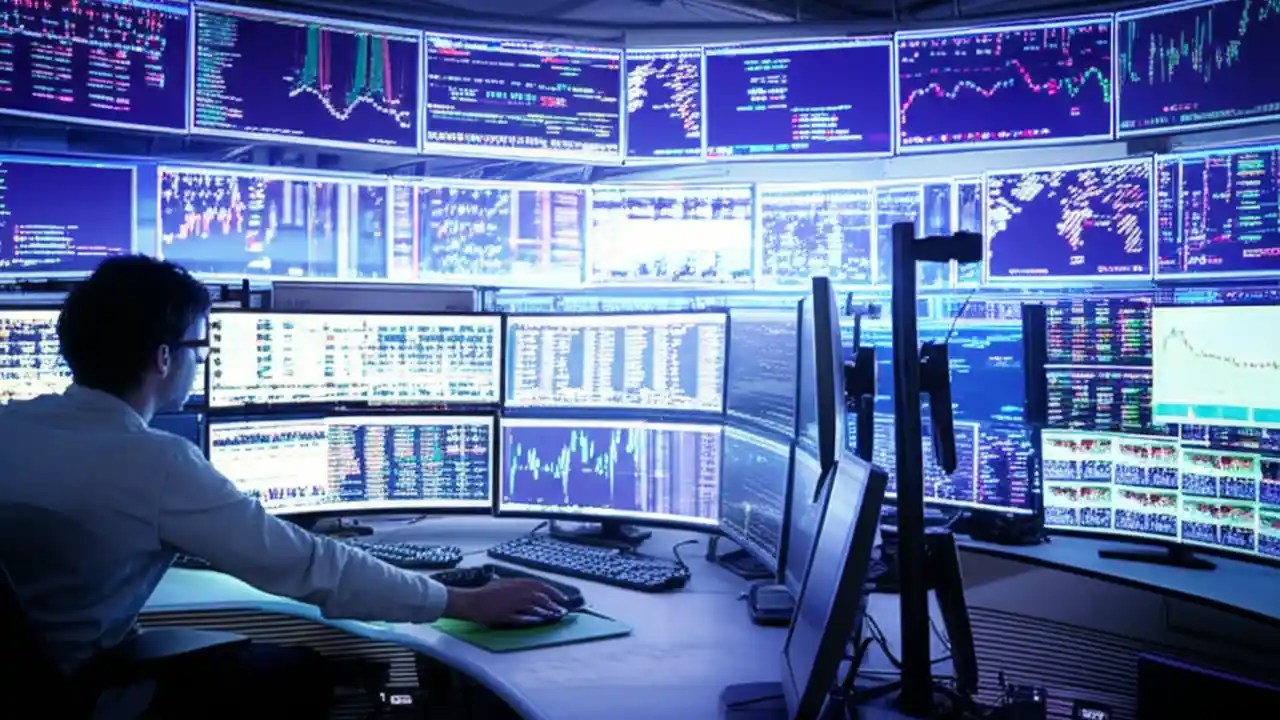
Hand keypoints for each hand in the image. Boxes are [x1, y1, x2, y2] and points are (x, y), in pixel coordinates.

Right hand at [443, 578, 567, 625]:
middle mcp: (516, 590)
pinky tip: (542, 621)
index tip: (562, 597)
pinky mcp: (506, 614)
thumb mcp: (502, 584)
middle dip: (554, 600)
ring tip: (557, 615)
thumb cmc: (484, 593)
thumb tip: (528, 589)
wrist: (470, 601)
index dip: (553, 590)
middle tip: (563, 607)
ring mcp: (511, 602)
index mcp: (515, 582)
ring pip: (535, 605)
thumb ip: (515, 586)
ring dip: (548, 610)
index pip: (539, 584)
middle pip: (540, 594)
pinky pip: (523, 616)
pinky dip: (534, 618)